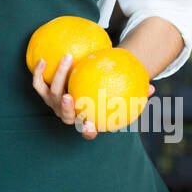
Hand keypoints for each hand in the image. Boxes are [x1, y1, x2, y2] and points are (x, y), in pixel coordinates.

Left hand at [32, 57, 158, 138]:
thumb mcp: (120, 96)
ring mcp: (54, 104)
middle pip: (65, 114)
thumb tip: (152, 88)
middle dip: (66, 108)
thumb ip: (135, 94)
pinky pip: (39, 83)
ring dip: (57, 79)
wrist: (82, 89)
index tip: (91, 125)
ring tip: (67, 61)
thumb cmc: (105, 95)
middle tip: (70, 96)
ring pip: (51, 95)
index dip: (87, 131)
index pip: (87, 132)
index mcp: (85, 121)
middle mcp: (68, 115)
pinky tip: (44, 59)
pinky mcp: (45, 92)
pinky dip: (39, 73)